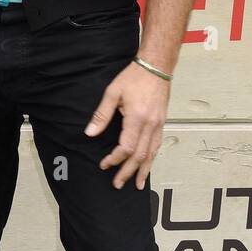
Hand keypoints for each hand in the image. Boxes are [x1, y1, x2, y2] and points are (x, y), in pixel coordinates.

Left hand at [84, 60, 168, 188]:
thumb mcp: (112, 93)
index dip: (115, 159)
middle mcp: (150, 124)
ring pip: (152, 154)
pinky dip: (152, 159)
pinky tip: (147, 166)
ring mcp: (158, 125)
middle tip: (117, 183)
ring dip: (143, 170)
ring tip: (136, 184)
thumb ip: (101, 115)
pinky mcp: (162, 123)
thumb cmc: (134, 77)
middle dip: (128, 172)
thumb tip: (90, 133)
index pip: (126, 147)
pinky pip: (157, 146)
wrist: (156, 66)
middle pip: (140, 156)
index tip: (104, 164)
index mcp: (137, 118)